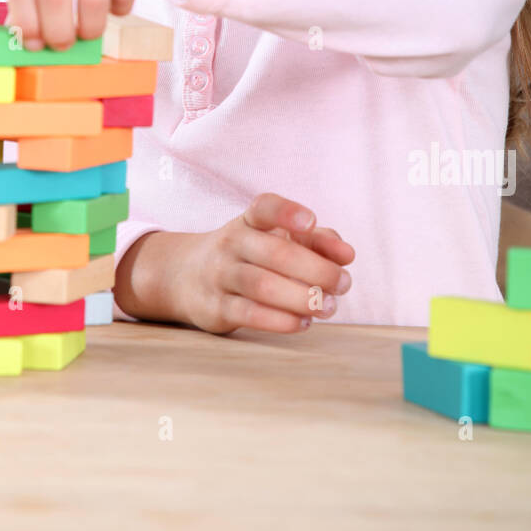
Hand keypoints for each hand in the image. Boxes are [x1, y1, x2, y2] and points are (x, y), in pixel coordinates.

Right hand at [168, 193, 354, 333]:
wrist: (184, 276)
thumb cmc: (248, 256)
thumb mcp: (274, 240)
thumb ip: (315, 241)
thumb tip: (346, 254)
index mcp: (249, 221)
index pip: (264, 208)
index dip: (287, 213)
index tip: (311, 222)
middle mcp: (231, 243)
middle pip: (275, 252)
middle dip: (316, 269)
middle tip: (343, 284)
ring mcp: (220, 274)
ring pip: (262, 285)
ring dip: (302, 298)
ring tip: (328, 307)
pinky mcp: (215, 307)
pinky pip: (249, 314)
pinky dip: (280, 320)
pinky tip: (304, 322)